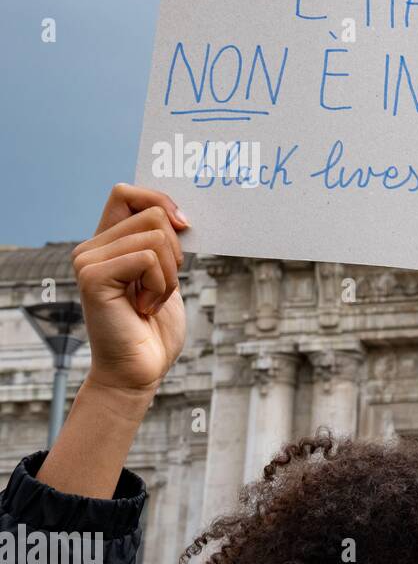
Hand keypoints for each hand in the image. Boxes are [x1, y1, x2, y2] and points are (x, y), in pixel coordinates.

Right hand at [73, 184, 188, 398]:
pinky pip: (148, 258)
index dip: (160, 200)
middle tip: (160, 287)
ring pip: (156, 236)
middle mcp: (91, 248)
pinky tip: (145, 308)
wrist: (140, 370)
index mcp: (107, 243)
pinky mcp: (93, 277)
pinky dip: (161, 285)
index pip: (126, 193)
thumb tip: (182, 214)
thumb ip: (164, 244)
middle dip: (176, 252)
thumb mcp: (166, 276)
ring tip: (151, 301)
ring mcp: (88, 261)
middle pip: (153, 213)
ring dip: (170, 275)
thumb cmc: (155, 328)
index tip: (184, 226)